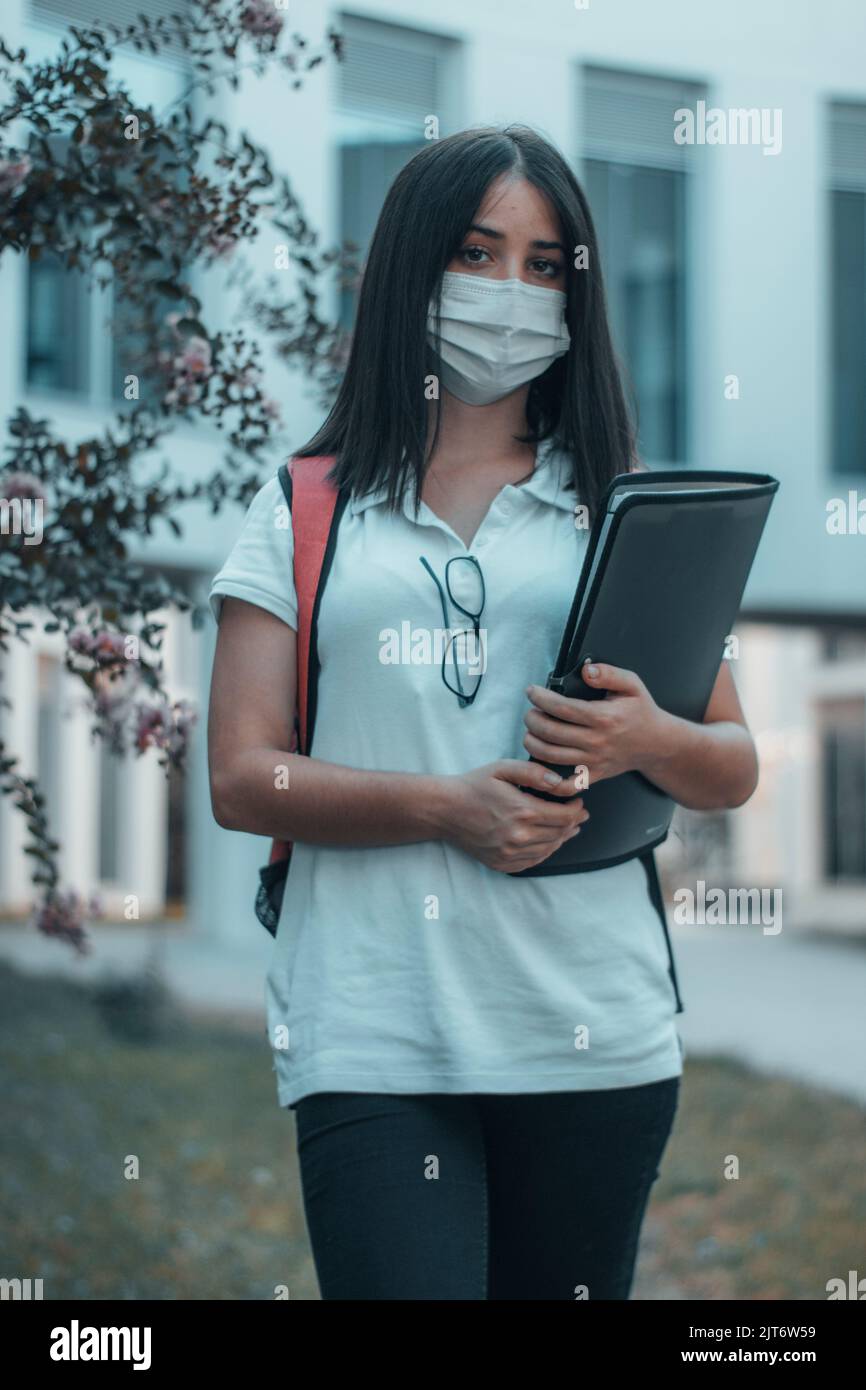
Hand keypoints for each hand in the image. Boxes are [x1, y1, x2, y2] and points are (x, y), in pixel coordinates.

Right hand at [442, 758, 588, 872]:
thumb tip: (560, 782)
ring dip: (562, 838)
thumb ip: (534, 773)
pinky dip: (545, 851)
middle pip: (560, 833)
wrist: (445, 810)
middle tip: (578, 815)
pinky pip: (533, 861)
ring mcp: (510, 853)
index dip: (577, 810)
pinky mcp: (503, 863)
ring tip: (567, 829)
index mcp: (523, 811)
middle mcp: (519, 836)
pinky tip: (548, 842)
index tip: (579, 803)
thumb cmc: (473, 786)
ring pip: (549, 849)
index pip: (565, 816)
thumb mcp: (503, 768)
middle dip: (573, 823)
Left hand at [522, 661, 666, 786]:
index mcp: (603, 717)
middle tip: (530, 712)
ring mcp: (594, 761)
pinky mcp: (593, 775)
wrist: (657, 744)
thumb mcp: (632, 684)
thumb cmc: (641, 712)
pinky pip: (566, 784)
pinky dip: (549, 780)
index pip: (562, 708)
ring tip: (530, 731)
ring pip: (551, 756)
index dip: (541, 698)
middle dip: (532, 719)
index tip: (532, 691)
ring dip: (532, 742)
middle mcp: (596, 741)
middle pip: (551, 732)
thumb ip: (608, 673)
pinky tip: (540, 765)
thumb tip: (586, 671)